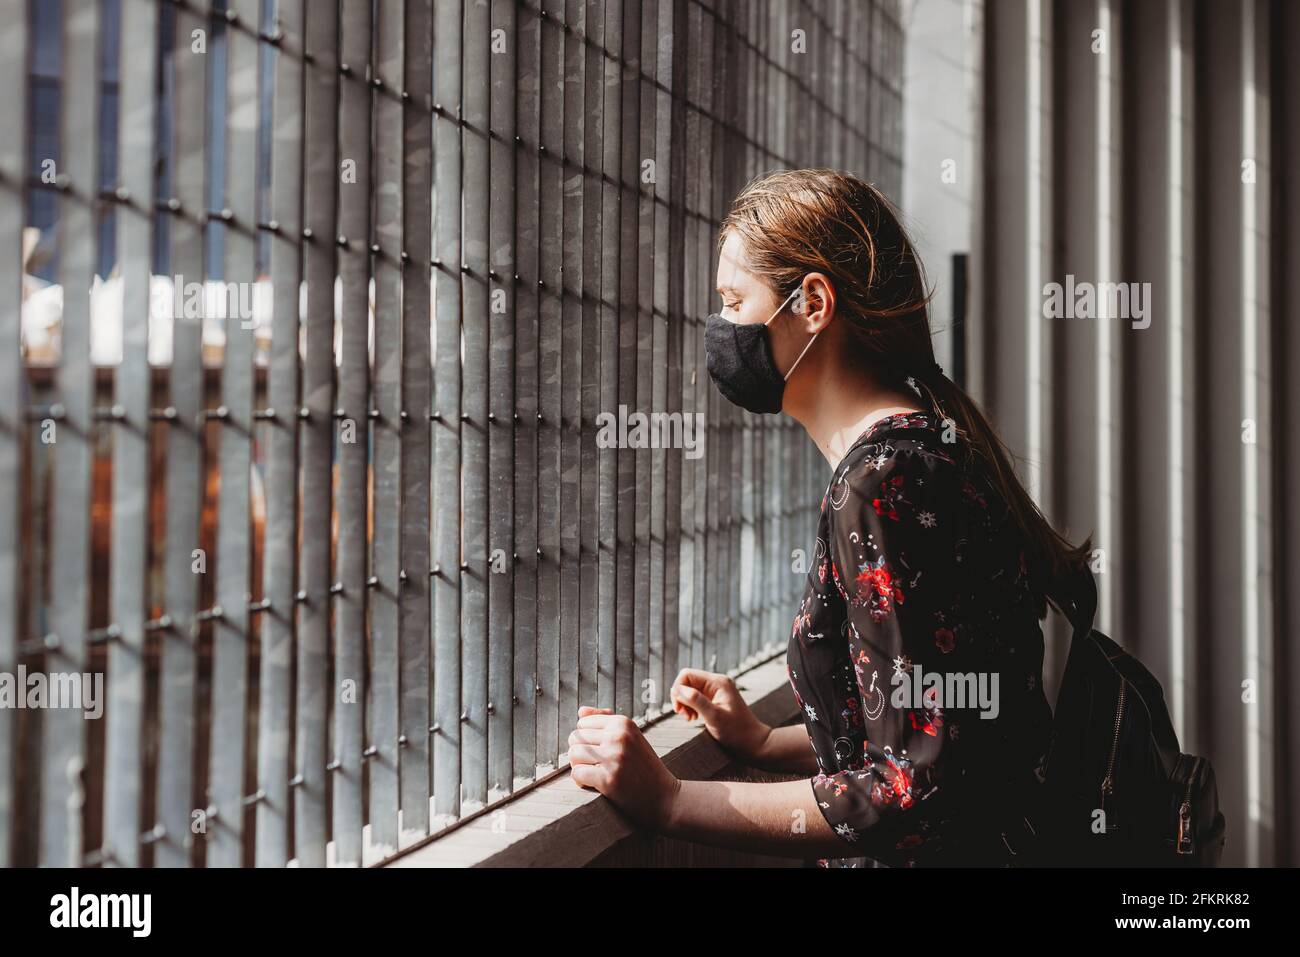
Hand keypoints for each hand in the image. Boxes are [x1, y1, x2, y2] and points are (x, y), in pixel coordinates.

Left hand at [568, 707, 680, 830]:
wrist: (666, 797)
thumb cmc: (644, 767)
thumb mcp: (631, 737)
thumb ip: (606, 721)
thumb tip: (581, 711)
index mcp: (623, 722)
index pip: (582, 723)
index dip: (587, 740)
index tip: (601, 752)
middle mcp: (618, 736)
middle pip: (575, 738)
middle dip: (580, 753)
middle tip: (597, 765)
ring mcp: (614, 757)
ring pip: (573, 754)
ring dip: (579, 767)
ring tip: (595, 774)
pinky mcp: (609, 779)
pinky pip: (577, 774)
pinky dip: (581, 782)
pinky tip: (595, 785)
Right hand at [670, 668, 771, 762]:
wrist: (752, 742)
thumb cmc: (737, 731)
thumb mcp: (714, 716)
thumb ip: (696, 701)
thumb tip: (677, 689)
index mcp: (718, 682)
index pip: (687, 675)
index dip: (678, 689)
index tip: (678, 708)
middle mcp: (716, 683)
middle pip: (687, 681)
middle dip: (681, 697)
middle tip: (683, 715)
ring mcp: (716, 691)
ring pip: (690, 690)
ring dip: (685, 703)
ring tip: (689, 718)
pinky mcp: (714, 700)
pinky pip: (696, 698)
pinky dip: (691, 707)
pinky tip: (693, 717)